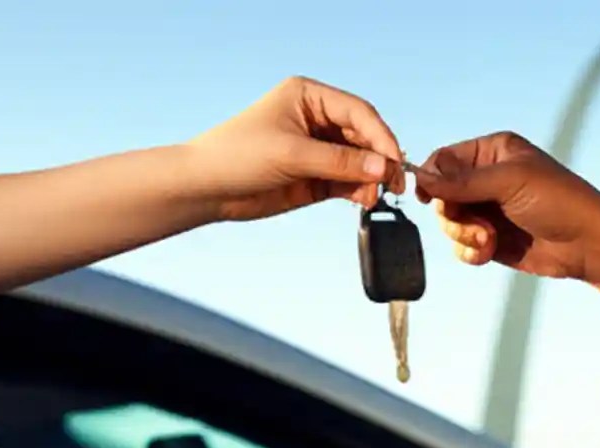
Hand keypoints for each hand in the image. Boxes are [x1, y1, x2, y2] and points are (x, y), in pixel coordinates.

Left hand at [187, 76, 405, 221]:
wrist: (205, 189)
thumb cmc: (237, 156)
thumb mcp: (292, 154)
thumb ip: (340, 162)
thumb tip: (383, 167)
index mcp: (309, 96)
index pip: (359, 113)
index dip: (381, 137)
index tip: (394, 163)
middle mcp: (317, 118)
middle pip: (364, 137)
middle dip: (380, 160)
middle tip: (394, 184)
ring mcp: (317, 148)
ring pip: (359, 161)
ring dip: (371, 178)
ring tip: (375, 197)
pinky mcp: (315, 176)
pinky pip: (348, 180)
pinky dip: (359, 190)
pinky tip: (364, 200)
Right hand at [413, 132, 599, 282]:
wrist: (587, 244)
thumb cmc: (557, 201)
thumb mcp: (509, 181)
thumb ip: (463, 181)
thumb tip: (421, 178)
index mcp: (492, 152)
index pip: (444, 160)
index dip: (432, 179)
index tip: (429, 198)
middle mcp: (485, 179)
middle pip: (441, 195)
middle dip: (453, 214)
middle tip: (474, 226)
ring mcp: (487, 210)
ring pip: (448, 223)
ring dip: (462, 235)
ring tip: (487, 241)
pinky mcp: (489, 240)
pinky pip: (460, 245)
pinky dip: (469, 252)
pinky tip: (487, 253)